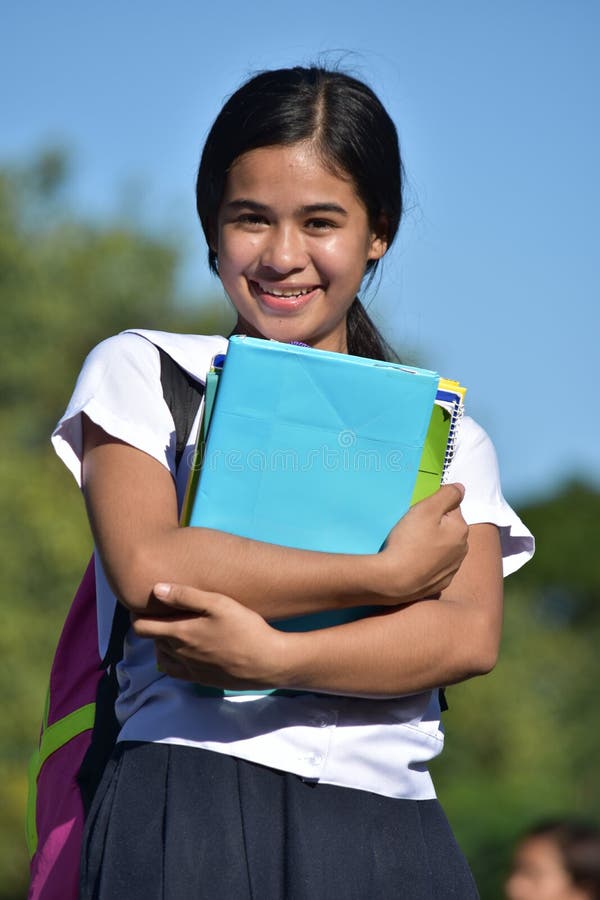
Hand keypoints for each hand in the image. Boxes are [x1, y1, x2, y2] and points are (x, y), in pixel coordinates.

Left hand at [131, 583, 285, 689]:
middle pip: (151, 640)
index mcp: (179, 633)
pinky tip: (185, 649)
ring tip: (176, 627)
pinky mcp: (201, 679)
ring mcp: (189, 669)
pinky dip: (173, 659)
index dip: (137, 615)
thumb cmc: (245, 628)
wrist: (267, 662)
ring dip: (162, 642)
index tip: (144, 604)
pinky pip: (175, 671)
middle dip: (152, 625)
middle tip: (163, 611)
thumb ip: (185, 596)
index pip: (141, 628)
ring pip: (162, 656)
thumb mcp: (218, 604)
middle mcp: (179, 654)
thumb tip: (155, 589)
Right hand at [377, 483, 468, 602]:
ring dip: (431, 544)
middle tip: (411, 530)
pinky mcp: (441, 584)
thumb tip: (460, 488)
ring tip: (410, 548)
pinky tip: (413, 563)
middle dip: (434, 526)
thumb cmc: (409, 541)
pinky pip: (435, 566)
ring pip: (442, 547)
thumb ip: (447, 495)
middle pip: (447, 528)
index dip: (432, 508)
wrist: (393, 581)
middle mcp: (462, 550)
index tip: (416, 515)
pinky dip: (427, 562)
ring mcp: (452, 569)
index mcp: (461, 530)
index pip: (450, 508)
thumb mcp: (426, 509)